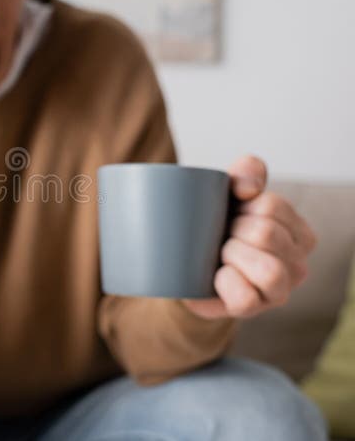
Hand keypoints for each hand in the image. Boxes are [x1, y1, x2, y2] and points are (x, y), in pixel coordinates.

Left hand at [182, 155, 316, 319]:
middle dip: (233, 231)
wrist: (182, 264)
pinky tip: (217, 277)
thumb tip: (248, 188)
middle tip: (221, 236)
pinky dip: (226, 284)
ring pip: (268, 269)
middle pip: (266, 233)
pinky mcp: (256, 309)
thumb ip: (246, 172)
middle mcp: (298, 262)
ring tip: (221, 256)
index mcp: (297, 230)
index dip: (240, 206)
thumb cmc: (213, 227)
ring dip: (232, 256)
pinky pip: (246, 297)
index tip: (230, 214)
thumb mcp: (226, 191)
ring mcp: (281, 289)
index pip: (271, 205)